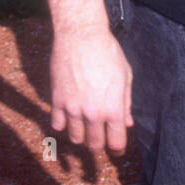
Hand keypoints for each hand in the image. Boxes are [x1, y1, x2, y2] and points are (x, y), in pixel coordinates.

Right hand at [50, 24, 133, 153]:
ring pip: (75, 138)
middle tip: (101, 135)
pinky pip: (57, 125)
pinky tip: (69, 116)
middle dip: (100, 142)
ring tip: (85, 126)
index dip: (118, 148)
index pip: (115, 142)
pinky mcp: (57, 101)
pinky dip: (63, 124)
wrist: (81, 36)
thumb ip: (126, 103)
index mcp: (113, 108)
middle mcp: (92, 113)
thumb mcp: (125, 76)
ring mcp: (73, 108)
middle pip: (95, 144)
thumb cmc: (108, 52)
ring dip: (81, 135)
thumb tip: (127, 123)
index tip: (117, 149)